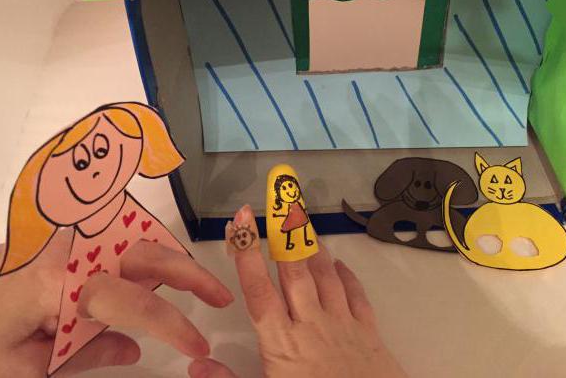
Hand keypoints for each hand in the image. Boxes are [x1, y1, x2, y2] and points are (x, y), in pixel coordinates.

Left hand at [0, 230, 232, 376]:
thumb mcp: (17, 369)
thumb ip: (82, 356)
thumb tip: (132, 350)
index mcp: (60, 285)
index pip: (136, 302)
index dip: (174, 325)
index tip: (199, 345)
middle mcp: (67, 252)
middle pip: (145, 252)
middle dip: (188, 271)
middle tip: (220, 294)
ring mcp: (59, 241)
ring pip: (129, 237)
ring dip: (166, 256)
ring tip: (193, 280)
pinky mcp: (52, 241)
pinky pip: (106, 238)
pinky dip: (137, 249)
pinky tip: (147, 270)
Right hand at [189, 205, 406, 377]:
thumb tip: (196, 363)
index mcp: (282, 343)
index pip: (259, 290)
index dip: (246, 254)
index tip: (239, 224)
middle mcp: (311, 325)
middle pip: (295, 272)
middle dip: (285, 235)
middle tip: (279, 204)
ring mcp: (343, 326)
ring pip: (326, 277)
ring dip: (313, 249)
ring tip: (304, 226)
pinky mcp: (369, 333)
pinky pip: (357, 296)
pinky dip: (347, 276)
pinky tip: (339, 265)